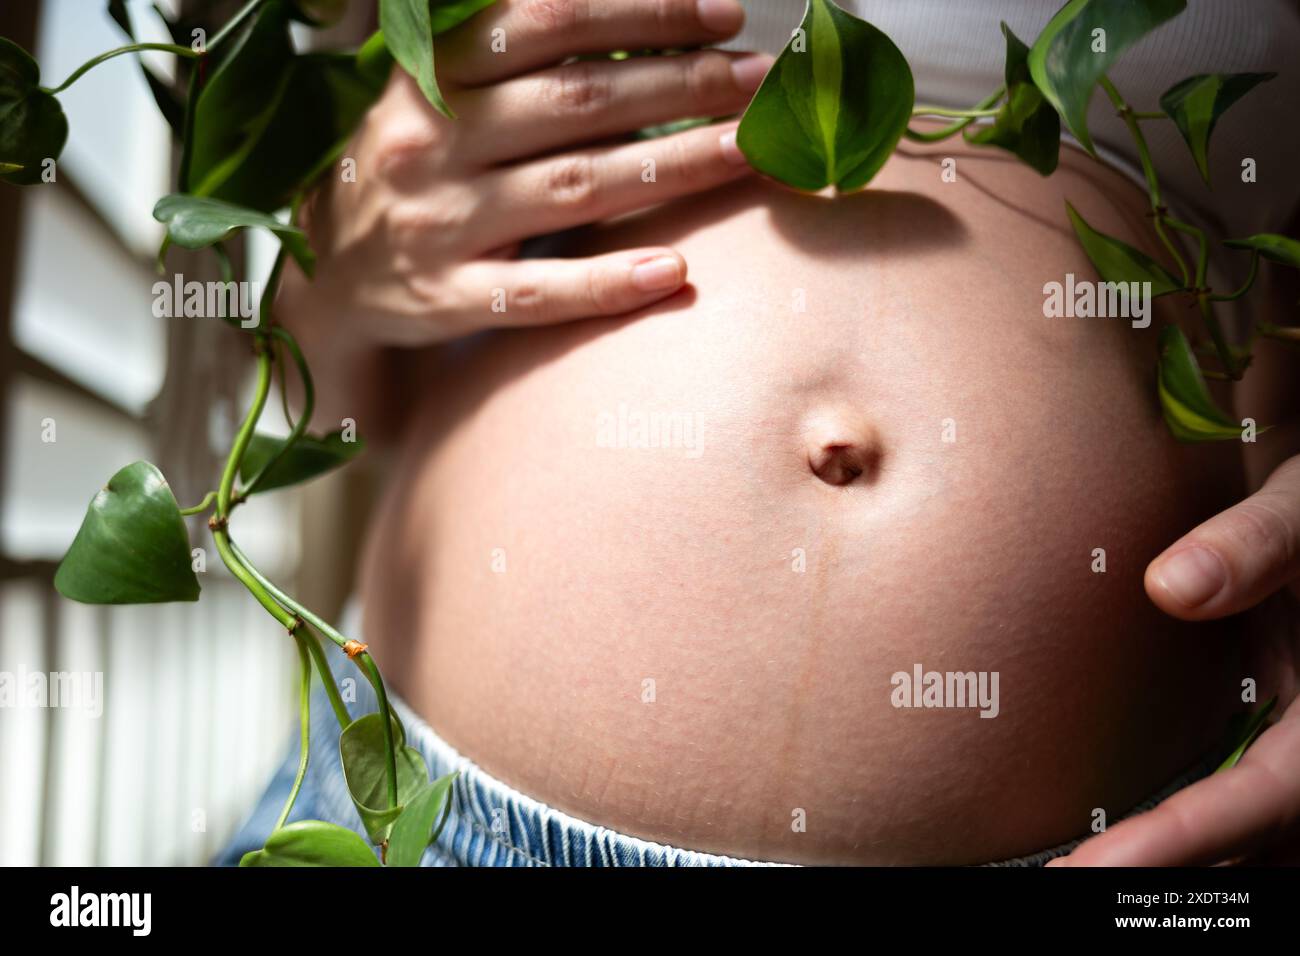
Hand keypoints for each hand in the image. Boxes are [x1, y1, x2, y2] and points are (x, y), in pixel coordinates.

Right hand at [280, 0, 771, 346]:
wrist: (331, 276)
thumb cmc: (413, 166)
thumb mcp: (434, 86)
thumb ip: (507, 44)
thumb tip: (621, 11)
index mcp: (433, 75)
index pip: (549, 22)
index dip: (642, 12)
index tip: (723, 14)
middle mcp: (435, 142)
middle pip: (579, 103)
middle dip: (682, 85)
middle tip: (760, 81)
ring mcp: (442, 226)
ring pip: (576, 189)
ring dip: (674, 168)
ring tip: (749, 149)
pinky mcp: (451, 299)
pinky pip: (539, 293)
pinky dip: (608, 282)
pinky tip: (674, 271)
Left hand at [1048, 455, 1299, 864]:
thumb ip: (1259, 542)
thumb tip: (1170, 587)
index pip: (1269, 794)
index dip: (1184, 838)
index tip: (1096, 866)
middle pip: (1260, 846)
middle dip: (1168, 874)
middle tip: (1065, 883)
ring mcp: (1297, 756)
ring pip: (1258, 846)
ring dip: (1179, 868)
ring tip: (1077, 875)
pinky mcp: (1274, 750)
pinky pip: (1244, 814)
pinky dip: (1190, 842)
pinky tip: (1116, 849)